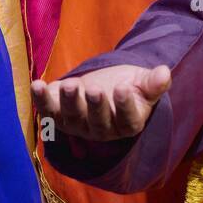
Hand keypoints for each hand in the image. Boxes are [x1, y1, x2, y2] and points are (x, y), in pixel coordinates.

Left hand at [31, 63, 171, 141]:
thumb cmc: (129, 86)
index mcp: (127, 123)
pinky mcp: (58, 116)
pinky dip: (41, 99)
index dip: (125, 106)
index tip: (123, 89)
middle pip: (98, 122)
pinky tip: (37, 85)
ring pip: (72, 119)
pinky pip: (48, 111)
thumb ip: (153, 82)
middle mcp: (101, 130)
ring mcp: (78, 125)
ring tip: (69, 85)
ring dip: (68, 102)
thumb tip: (165, 73)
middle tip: (93, 88)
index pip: (127, 120)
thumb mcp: (143, 82)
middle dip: (94, 106)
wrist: (105, 87)